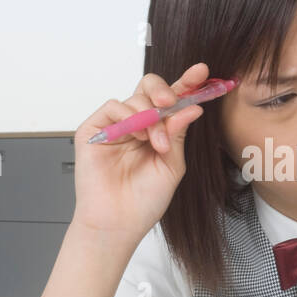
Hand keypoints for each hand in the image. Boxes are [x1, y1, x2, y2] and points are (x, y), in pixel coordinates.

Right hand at [70, 62, 209, 244]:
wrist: (119, 223)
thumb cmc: (144, 201)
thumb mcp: (172, 165)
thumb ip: (179, 134)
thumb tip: (192, 106)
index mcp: (158, 132)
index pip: (173, 101)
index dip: (187, 84)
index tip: (203, 73)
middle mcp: (137, 125)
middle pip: (150, 89)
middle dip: (165, 89)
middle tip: (171, 101)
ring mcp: (115, 126)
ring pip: (136, 97)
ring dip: (151, 118)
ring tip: (156, 144)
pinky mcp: (94, 129)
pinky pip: (113, 106)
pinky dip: (129, 116)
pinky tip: (137, 135)